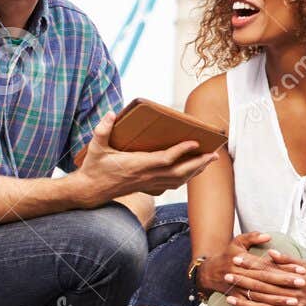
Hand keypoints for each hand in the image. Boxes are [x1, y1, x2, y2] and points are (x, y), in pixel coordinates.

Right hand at [70, 112, 217, 205]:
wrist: (90, 191)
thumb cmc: (94, 168)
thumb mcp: (95, 148)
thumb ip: (102, 130)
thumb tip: (111, 114)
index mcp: (136, 165)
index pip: (164, 159)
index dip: (181, 151)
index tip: (195, 142)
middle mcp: (146, 176)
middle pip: (179, 172)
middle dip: (198, 163)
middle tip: (215, 154)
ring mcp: (148, 183)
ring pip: (178, 180)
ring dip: (196, 171)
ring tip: (209, 161)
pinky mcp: (148, 187)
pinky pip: (172, 185)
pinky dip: (185, 178)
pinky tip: (192, 173)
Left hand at [222, 244, 305, 305]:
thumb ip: (287, 259)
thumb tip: (270, 252)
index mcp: (292, 277)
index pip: (266, 271)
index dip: (250, 266)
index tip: (235, 261)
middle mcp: (291, 292)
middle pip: (262, 287)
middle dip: (243, 282)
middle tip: (226, 277)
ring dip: (246, 303)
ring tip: (229, 299)